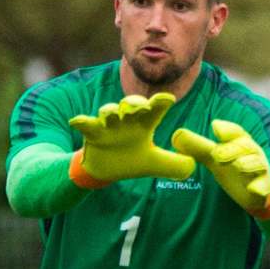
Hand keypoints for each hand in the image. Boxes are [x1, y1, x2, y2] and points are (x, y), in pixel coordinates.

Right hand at [68, 93, 194, 186]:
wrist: (105, 169)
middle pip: (131, 104)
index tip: (169, 99)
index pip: (155, 110)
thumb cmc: (131, 159)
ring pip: (108, 111)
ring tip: (111, 114)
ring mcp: (108, 125)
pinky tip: (76, 121)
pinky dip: (82, 121)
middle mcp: (126, 120)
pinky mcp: (92, 132)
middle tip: (140, 105)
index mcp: (144, 124)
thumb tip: (193, 165)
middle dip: (134, 102)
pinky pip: (86, 124)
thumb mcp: (153, 163)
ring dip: (110, 111)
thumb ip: (173, 164)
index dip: (161, 103)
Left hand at [172, 120, 269, 218]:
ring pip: (257, 165)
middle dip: (232, 150)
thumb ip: (197, 146)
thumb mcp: (214, 156)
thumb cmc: (231, 165)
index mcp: (239, 142)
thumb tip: (176, 134)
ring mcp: (259, 171)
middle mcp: (252, 153)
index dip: (226, 129)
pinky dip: (260, 189)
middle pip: (245, 147)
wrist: (254, 190)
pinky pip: (264, 188)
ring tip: (239, 166)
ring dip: (249, 164)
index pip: (235, 132)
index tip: (214, 127)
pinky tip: (255, 190)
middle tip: (216, 154)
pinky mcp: (263, 189)